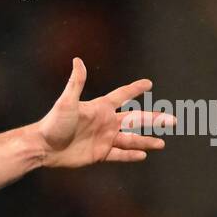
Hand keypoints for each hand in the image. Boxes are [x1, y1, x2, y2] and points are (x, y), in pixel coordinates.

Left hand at [36, 58, 171, 168]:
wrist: (43, 147)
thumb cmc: (53, 123)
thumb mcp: (66, 102)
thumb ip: (76, 83)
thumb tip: (77, 60)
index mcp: (100, 108)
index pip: (122, 95)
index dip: (135, 89)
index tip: (148, 83)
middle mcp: (105, 122)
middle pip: (135, 119)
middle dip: (154, 119)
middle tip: (172, 120)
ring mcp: (103, 139)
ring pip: (131, 139)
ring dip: (146, 140)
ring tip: (162, 143)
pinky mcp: (99, 154)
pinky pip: (119, 154)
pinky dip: (130, 155)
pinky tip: (143, 155)